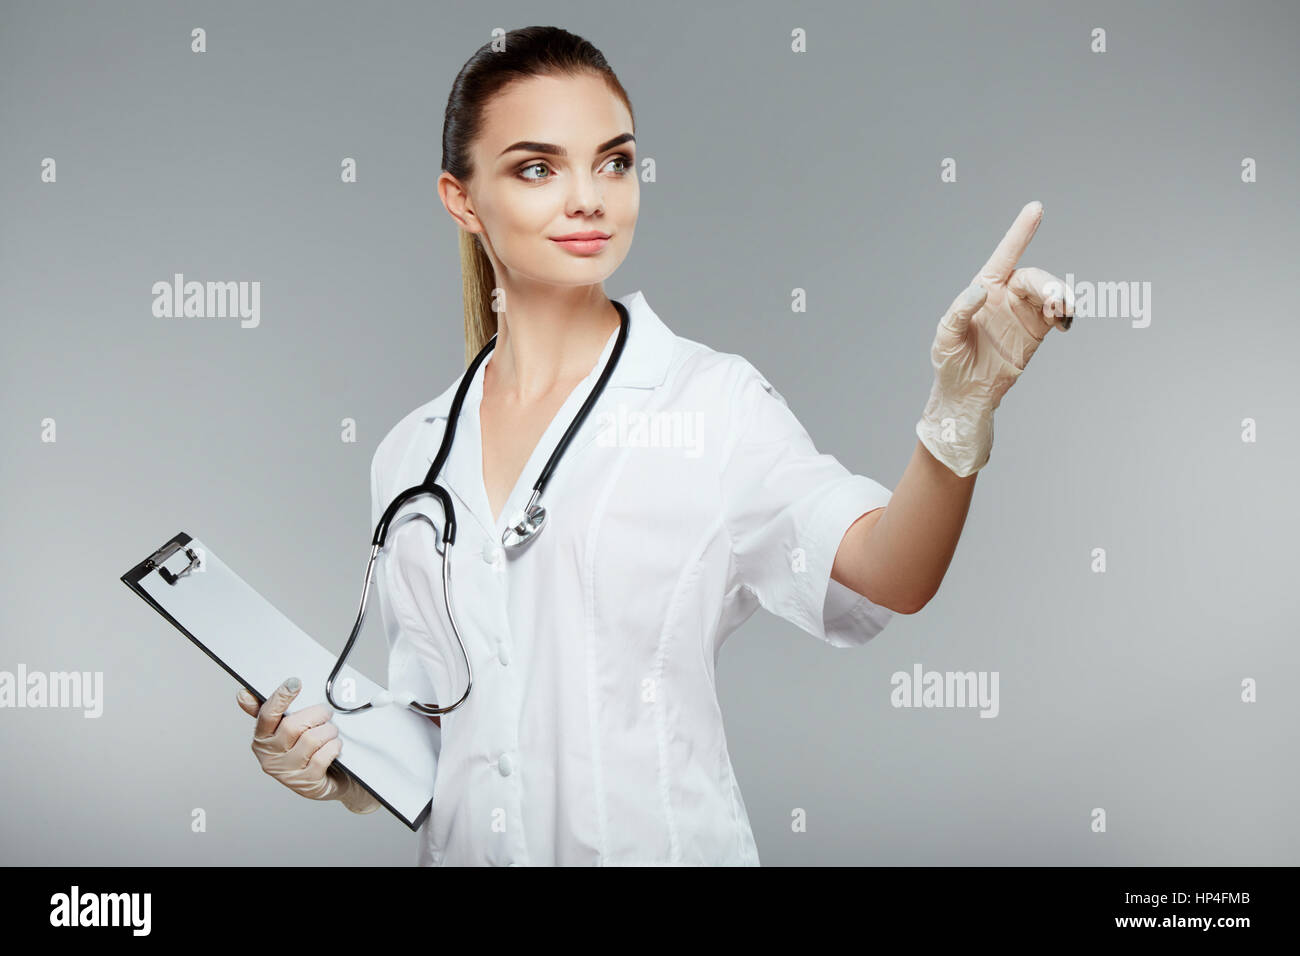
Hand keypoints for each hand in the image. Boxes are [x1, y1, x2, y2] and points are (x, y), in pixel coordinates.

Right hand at [237, 677, 379, 813]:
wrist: (331, 780)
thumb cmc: (306, 750)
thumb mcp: (287, 731)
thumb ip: (271, 712)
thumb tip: (243, 695)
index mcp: (262, 740)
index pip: (267, 715)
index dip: (280, 697)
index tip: (294, 683)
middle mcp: (270, 758)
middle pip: (293, 726)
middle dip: (316, 714)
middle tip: (327, 713)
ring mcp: (288, 772)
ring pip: (311, 739)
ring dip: (329, 731)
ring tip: (331, 732)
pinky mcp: (307, 782)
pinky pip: (324, 755)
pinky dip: (334, 746)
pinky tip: (334, 746)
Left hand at [916, 201, 1072, 476]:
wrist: (968, 394)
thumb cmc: (950, 362)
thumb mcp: (945, 337)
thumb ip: (960, 311)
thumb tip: (981, 291)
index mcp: (982, 290)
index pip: (1004, 255)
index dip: (1020, 232)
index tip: (1036, 209)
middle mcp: (1005, 296)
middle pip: (1034, 278)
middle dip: (1048, 285)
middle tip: (1056, 302)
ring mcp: (1024, 313)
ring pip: (1050, 293)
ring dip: (1060, 297)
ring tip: (1062, 312)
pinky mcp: (1037, 332)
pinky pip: (1058, 315)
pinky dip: (1066, 313)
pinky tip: (1065, 322)